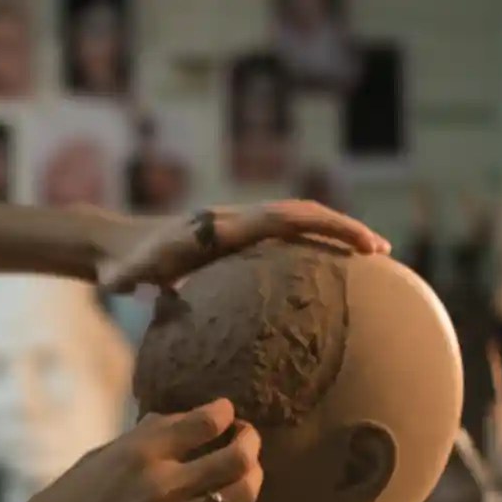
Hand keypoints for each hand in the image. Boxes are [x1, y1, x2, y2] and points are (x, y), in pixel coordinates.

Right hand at [0, 399, 262, 501]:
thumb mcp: (96, 460)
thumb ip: (140, 441)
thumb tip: (175, 420)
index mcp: (138, 449)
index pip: (207, 420)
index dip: (225, 413)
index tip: (226, 414)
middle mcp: (162, 480)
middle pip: (237, 455)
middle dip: (251, 442)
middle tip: (247, 440)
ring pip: (241, 491)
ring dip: (252, 475)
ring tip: (247, 471)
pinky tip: (223, 501)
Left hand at [85, 200, 390, 292]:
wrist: (119, 244)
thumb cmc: (125, 263)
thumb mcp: (127, 273)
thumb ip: (127, 279)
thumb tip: (121, 287)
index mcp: (223, 227)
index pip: (284, 219)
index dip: (325, 227)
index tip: (360, 244)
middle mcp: (237, 220)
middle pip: (302, 213)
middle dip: (343, 228)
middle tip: (381, 252)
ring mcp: (241, 227)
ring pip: (298, 222)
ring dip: (334, 233)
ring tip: (373, 256)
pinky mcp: (240, 240)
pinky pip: (285, 238)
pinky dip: (314, 244)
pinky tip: (335, 271)